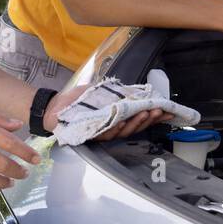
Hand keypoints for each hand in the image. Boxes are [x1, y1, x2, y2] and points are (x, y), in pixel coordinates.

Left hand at [44, 83, 172, 140]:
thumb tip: (133, 88)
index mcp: (115, 119)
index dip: (153, 117)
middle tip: (159, 111)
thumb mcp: (99, 92)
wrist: (54, 106)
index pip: (137, 119)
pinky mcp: (90, 135)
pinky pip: (105, 133)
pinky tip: (123, 122)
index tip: (168, 112)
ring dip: (136, 123)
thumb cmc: (76, 101)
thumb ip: (115, 92)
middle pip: (133, 127)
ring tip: (146, 114)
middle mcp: (111, 128)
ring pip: (123, 131)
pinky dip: (115, 127)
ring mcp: (101, 132)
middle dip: (148, 119)